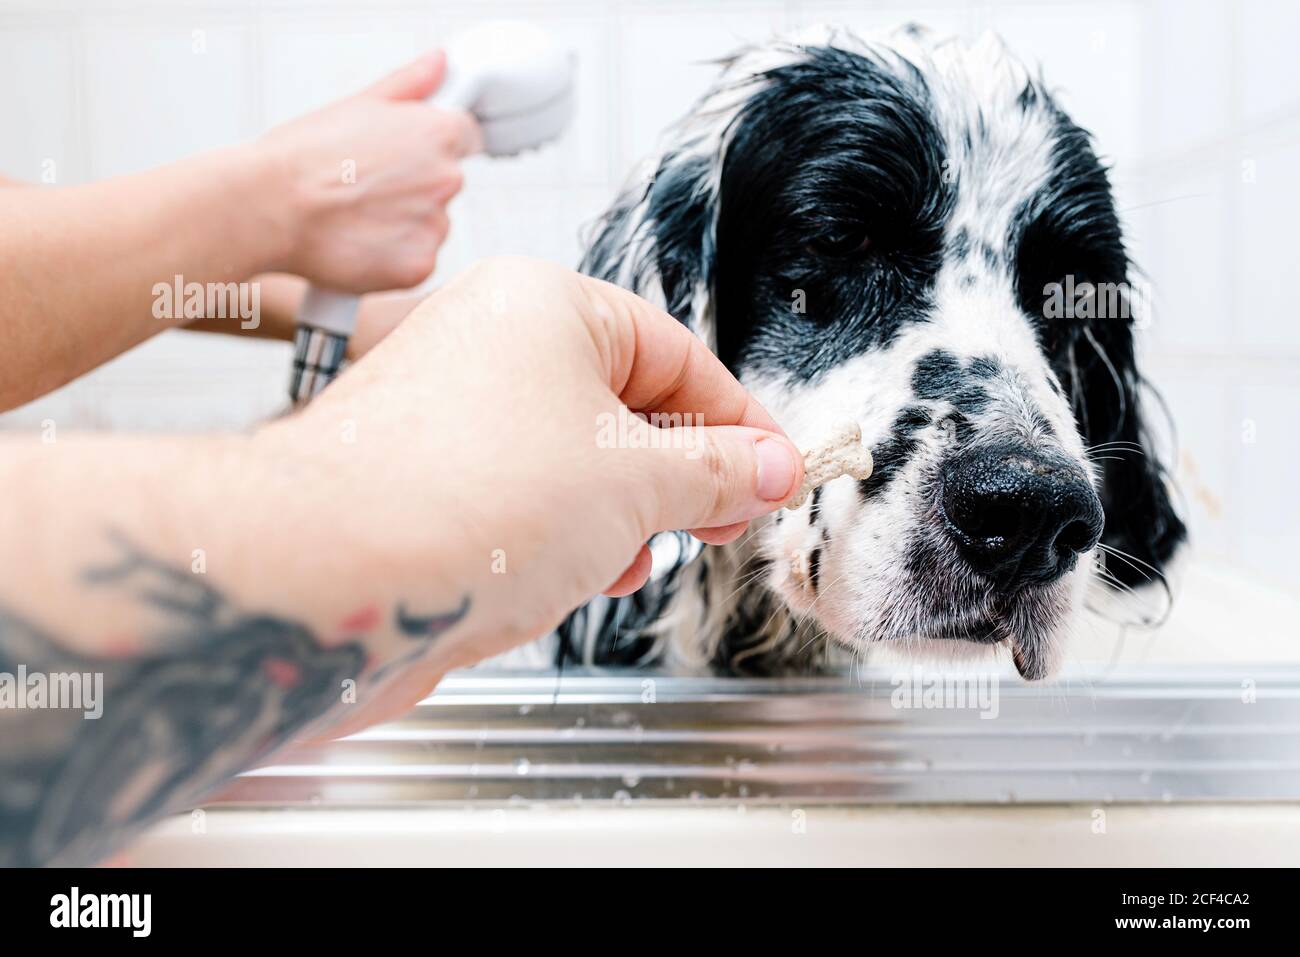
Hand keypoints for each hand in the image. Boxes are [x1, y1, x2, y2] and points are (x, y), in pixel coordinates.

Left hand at [254, 258, 803, 724]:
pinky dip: (556, 536)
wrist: (322, 580)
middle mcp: (489, 346)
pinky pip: (518, 498)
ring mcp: (449, 415)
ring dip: (616, 517)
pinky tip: (567, 575)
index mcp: (545, 305)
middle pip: (622, 407)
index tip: (778, 474)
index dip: (738, 422)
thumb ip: (717, 472)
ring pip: (570, 462)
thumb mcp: (636, 483)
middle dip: (677, 477)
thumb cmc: (467, 501)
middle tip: (721, 520)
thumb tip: (770, 467)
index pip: (675, 355)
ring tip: (627, 557)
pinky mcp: (420, 480)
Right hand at [258, 52, 481, 292]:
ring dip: (404, 223)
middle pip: (445, 182)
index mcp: (438, 134)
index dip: (431, 145)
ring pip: (431, 224)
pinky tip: (360, 242)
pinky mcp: (420, 266)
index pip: (464, 138)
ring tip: (356, 215)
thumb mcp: (359, 104)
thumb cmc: (304, 157)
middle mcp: (446, 179)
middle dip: (415, 185)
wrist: (270, 208)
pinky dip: (393, 257)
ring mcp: (435, 226)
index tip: (404, 155)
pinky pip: (417, 259)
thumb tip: (440, 64)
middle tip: (365, 185)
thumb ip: (410, 85)